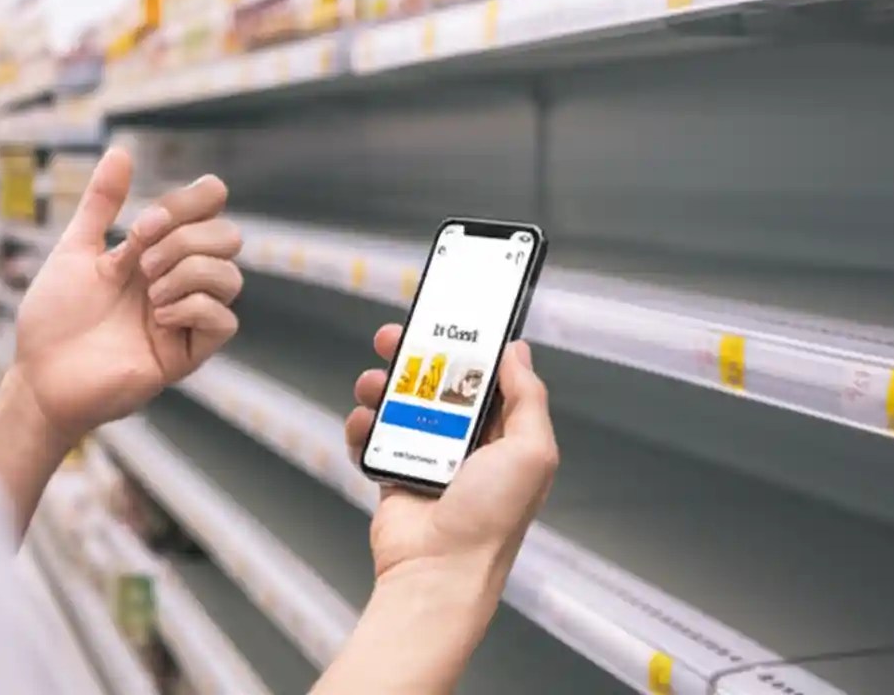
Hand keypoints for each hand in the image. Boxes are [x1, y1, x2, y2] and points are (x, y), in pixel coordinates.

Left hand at [0, 148, 240, 532]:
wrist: (40, 375)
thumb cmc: (53, 317)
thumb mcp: (75, 249)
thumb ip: (102, 203)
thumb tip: (121, 151)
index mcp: (159, 251)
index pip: (209, 210)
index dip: (191, 202)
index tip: (143, 225)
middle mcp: (180, 280)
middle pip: (229, 237)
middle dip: (185, 239)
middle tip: (140, 262)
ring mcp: (187, 316)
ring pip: (231, 277)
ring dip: (188, 273)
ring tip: (149, 294)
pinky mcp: (189, 353)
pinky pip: (224, 320)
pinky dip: (192, 307)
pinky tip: (158, 317)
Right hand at [345, 325, 557, 593]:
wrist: (439, 571)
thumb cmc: (491, 519)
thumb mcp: (532, 451)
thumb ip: (529, 397)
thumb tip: (518, 352)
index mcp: (505, 437)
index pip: (487, 379)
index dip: (467, 348)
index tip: (447, 321)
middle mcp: (467, 446)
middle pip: (437, 385)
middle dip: (414, 358)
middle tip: (392, 338)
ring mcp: (427, 460)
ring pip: (399, 406)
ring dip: (381, 387)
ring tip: (371, 383)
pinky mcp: (393, 475)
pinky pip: (372, 439)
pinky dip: (361, 425)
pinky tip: (361, 422)